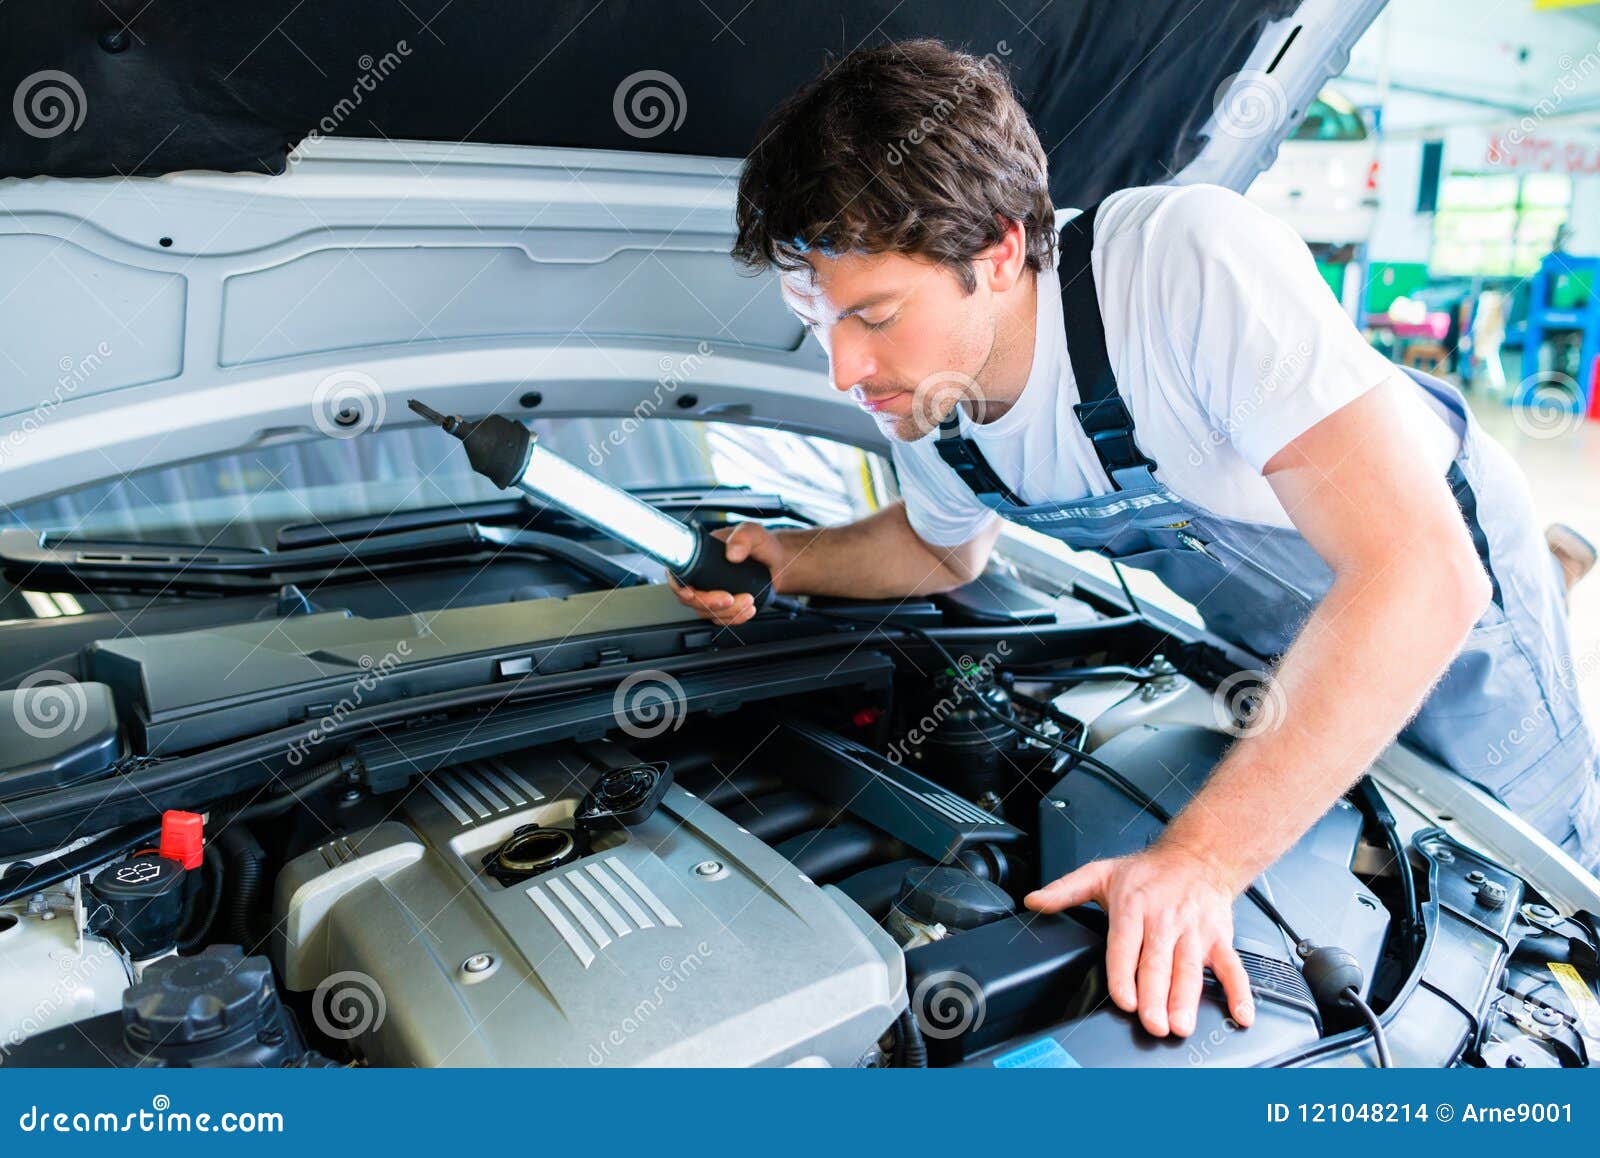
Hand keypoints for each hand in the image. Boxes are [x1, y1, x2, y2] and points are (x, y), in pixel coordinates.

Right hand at [669, 523, 787, 626]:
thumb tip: (732, 553)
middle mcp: (700, 575)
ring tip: (748, 600)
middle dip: (709, 603)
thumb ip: (743, 537)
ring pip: (706, 612)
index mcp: (699, 554)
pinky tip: (748, 609)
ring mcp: (710, 592)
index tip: (691, 593)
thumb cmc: (760, 544)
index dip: (679, 586)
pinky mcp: (722, 605)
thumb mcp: (753, 533)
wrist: (776, 562)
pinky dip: (734, 618)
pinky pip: (720, 619)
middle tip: (730, 598)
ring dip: (727, 612)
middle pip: (690, 598)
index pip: (677, 573)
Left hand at [1023, 843, 1255, 1037]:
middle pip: (1158, 964)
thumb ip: (1065, 891)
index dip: (1124, 975)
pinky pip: (1233, 967)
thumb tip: (1033, 902)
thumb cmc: (1149, 871)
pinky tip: (1240, 1014)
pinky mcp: (1219, 938)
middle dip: (1155, 996)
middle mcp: (1164, 920)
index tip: (1124, 1000)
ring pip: (1190, 969)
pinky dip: (1239, 992)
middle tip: (1154, 1024)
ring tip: (1182, 1025)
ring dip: (1187, 999)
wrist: (1198, 855)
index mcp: (1132, 907)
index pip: (1125, 946)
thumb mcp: (1100, 872)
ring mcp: (1194, 931)